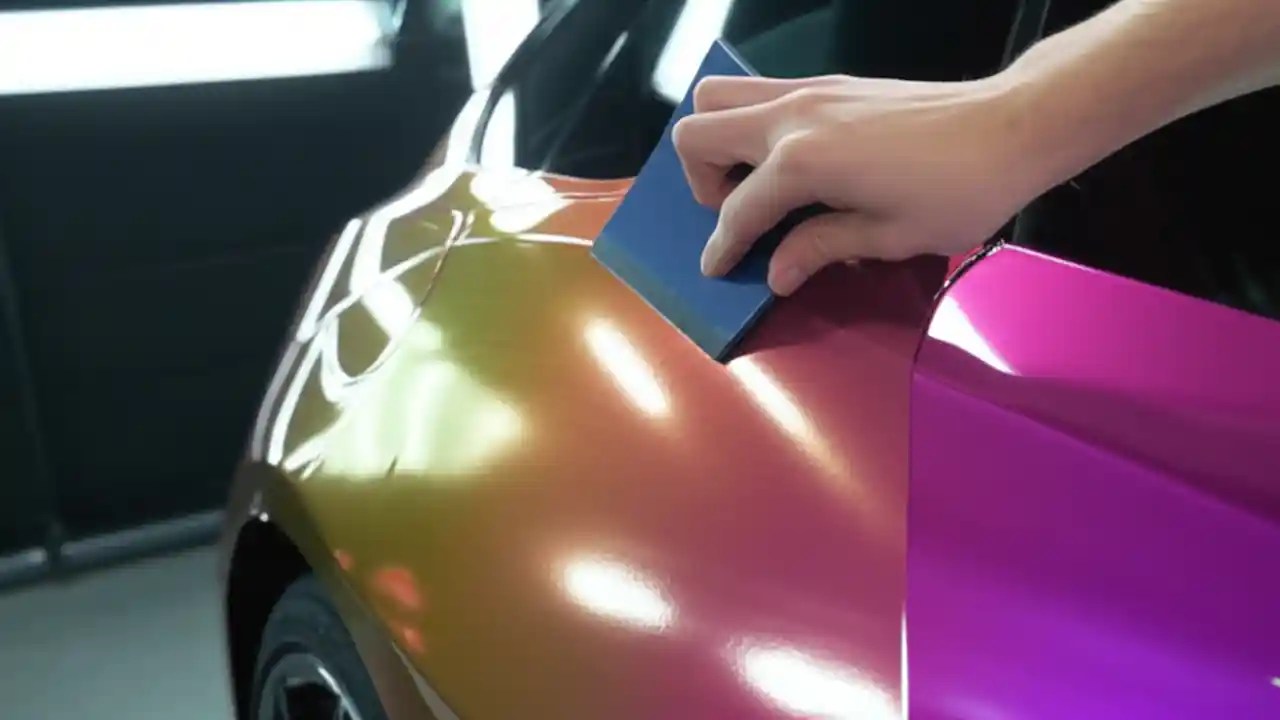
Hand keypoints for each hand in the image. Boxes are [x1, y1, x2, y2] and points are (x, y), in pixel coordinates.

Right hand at [672, 73, 1037, 295]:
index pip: (736, 210)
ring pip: (720, 98)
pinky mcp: (830, 84)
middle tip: (738, 215)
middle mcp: (793, 117)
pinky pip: (762, 94)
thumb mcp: (888, 236)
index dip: (722, 247)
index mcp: (801, 161)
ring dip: (719, 143)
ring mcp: (810, 92)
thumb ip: (820, 248)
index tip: (716, 269)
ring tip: (751, 185)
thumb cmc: (960, 190)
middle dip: (702, 182)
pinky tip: (788, 164)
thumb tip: (777, 272)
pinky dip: (753, 126)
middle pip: (699, 132)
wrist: (1013, 126)